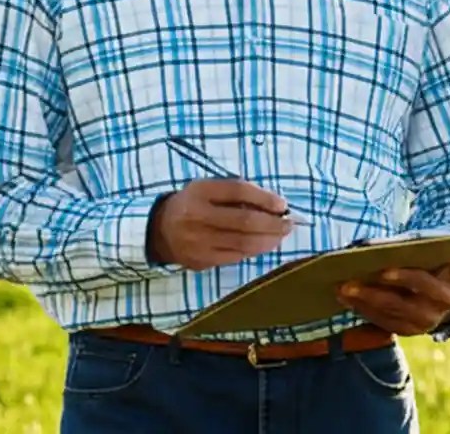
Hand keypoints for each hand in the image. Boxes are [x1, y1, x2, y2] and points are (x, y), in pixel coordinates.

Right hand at [148, 179, 294, 269]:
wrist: (160, 231)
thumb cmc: (192, 205)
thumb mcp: (207, 189)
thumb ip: (235, 193)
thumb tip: (272, 205)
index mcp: (199, 191)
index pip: (237, 190)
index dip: (263, 197)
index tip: (282, 204)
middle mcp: (197, 216)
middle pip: (244, 220)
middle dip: (272, 223)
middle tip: (289, 223)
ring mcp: (198, 241)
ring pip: (243, 243)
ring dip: (268, 240)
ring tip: (281, 235)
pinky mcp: (201, 260)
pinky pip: (235, 257)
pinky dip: (254, 251)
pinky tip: (264, 245)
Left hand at [336, 253, 449, 335]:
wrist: (442, 292)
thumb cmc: (433, 261)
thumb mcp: (435, 251)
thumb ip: (423, 245)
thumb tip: (372, 245)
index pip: (444, 275)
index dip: (416, 272)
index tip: (385, 270)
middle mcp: (446, 302)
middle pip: (407, 296)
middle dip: (374, 291)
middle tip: (347, 282)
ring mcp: (429, 319)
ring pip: (391, 310)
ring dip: (363, 300)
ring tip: (341, 288)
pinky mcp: (411, 329)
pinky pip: (385, 321)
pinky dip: (364, 309)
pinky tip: (346, 298)